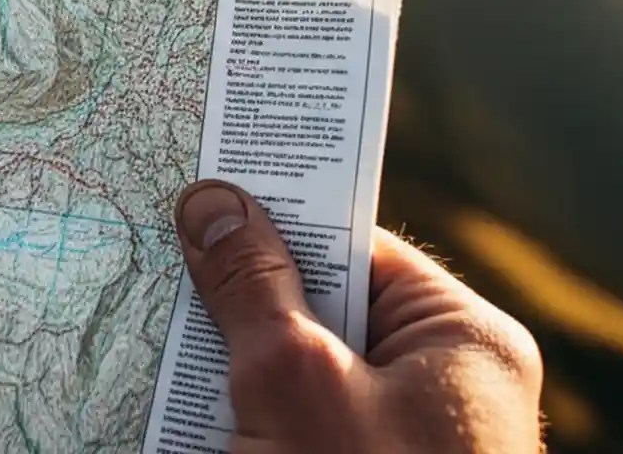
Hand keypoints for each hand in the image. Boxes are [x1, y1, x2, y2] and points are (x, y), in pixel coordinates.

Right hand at [173, 180, 542, 453]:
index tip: (207, 194)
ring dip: (231, 365)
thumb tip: (214, 203)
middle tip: (167, 271)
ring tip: (163, 345)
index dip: (280, 219)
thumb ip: (250, 287)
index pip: (357, 247)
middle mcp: (440, 387)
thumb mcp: (294, 381)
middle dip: (242, 300)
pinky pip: (293, 424)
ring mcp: (400, 441)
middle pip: (322, 309)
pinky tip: (190, 413)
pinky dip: (241, 416)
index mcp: (459, 341)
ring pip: (298, 372)